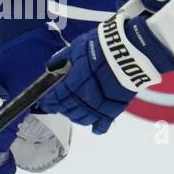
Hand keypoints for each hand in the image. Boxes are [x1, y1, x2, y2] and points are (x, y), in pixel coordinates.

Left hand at [40, 15, 173, 133]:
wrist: (128, 52)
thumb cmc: (101, 46)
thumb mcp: (76, 47)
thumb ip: (63, 59)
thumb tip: (51, 67)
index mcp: (71, 83)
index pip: (55, 97)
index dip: (49, 101)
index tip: (45, 102)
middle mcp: (82, 98)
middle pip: (67, 109)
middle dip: (61, 108)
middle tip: (58, 106)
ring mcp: (98, 106)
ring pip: (82, 118)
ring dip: (75, 116)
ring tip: (74, 112)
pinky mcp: (113, 110)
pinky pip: (102, 125)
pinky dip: (97, 127)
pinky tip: (94, 127)